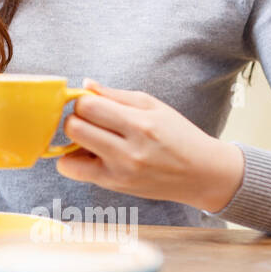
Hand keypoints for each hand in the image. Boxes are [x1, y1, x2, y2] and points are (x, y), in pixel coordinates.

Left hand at [55, 78, 244, 212]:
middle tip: (90, 119)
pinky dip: (72, 161)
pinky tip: (89, 154)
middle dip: (76, 118)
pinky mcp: (114, 186)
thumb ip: (115, 95)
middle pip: (74, 128)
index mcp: (140, 124)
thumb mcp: (153, 106)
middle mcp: (128, 151)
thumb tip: (84, 85)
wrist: (202, 174)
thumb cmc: (178, 135)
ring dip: (73, 141)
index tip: (92, 103)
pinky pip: (74, 172)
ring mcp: (120, 172)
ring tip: (91, 137)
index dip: (83, 101)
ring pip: (69, 153)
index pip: (88, 107)